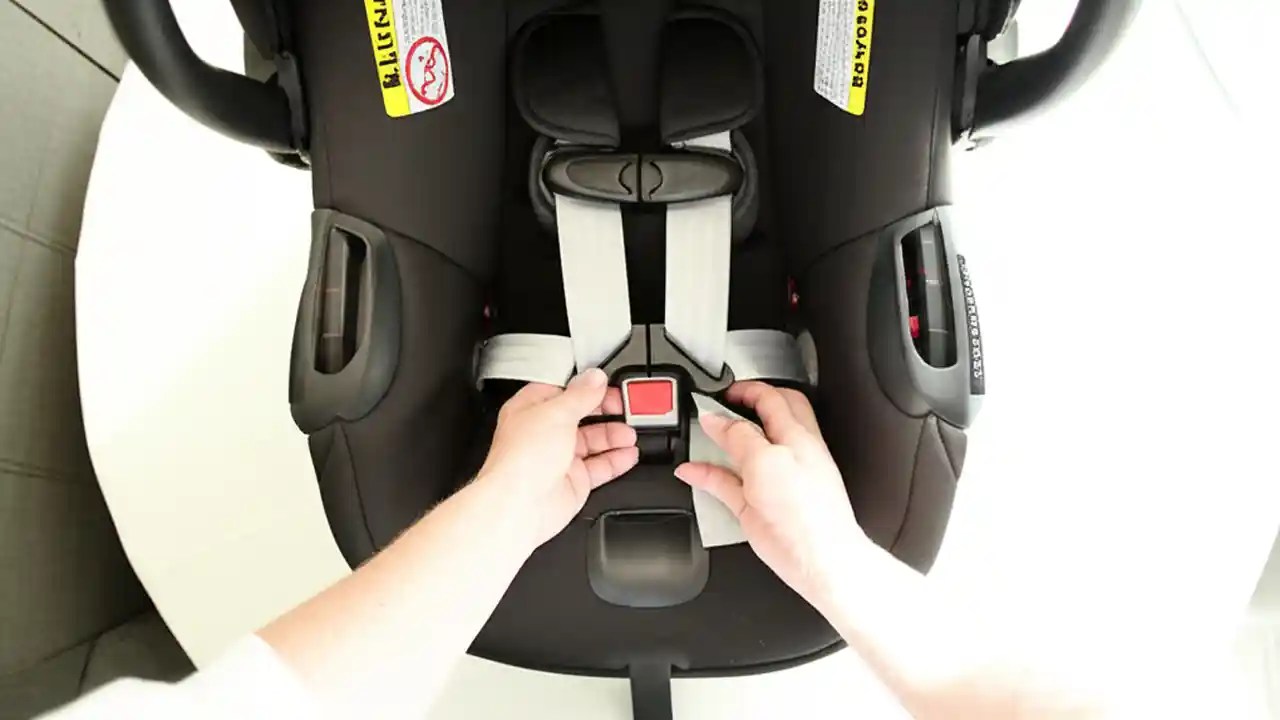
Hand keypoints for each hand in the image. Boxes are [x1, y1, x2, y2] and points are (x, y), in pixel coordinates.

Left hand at [478, 369, 639, 547]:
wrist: (520, 505)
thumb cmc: (521, 459)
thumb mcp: (556, 413)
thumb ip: (580, 394)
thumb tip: (594, 378)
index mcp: (531, 410)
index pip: (563, 391)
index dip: (586, 387)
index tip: (608, 385)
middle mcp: (544, 433)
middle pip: (581, 416)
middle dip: (605, 412)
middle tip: (626, 408)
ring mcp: (558, 459)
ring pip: (593, 442)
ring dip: (614, 436)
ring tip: (630, 433)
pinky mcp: (572, 482)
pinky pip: (600, 467)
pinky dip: (616, 460)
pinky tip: (629, 454)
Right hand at [675, 382, 867, 611]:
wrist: (820, 563)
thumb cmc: (809, 519)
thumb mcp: (767, 464)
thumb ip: (741, 439)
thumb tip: (719, 422)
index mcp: (798, 437)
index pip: (770, 399)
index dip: (743, 392)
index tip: (718, 394)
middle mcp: (788, 455)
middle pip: (762, 418)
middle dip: (739, 405)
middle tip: (716, 404)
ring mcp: (773, 482)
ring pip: (744, 451)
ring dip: (723, 439)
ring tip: (704, 433)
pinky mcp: (756, 509)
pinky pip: (726, 484)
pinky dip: (706, 474)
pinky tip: (692, 471)